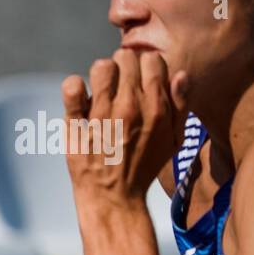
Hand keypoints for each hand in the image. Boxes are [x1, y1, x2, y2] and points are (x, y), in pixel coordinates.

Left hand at [62, 49, 189, 204]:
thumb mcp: (174, 139)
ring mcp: (102, 114)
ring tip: (101, 91)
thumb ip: (180, 105)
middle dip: (122, 67)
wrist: (113, 197)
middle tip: (118, 86)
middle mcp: (131, 106)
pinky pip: (72, 89)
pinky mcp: (77, 124)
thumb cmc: (144, 166)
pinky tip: (79, 95)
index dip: (144, 66)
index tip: (138, 81)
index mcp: (156, 107)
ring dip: (101, 74)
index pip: (152, 60)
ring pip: (101, 67)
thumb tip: (180, 74)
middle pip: (126, 57)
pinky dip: (74, 86)